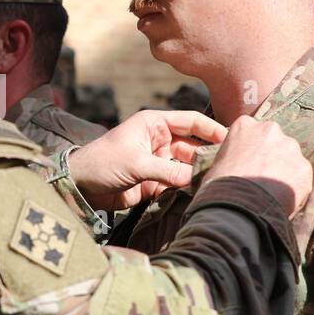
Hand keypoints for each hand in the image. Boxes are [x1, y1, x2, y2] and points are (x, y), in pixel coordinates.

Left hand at [67, 109, 226, 211]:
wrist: (80, 186)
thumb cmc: (102, 163)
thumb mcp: (136, 163)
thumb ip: (167, 171)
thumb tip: (195, 180)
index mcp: (155, 124)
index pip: (192, 121)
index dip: (213, 128)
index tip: (233, 139)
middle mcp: (160, 140)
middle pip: (194, 145)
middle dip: (210, 154)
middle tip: (231, 166)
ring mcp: (159, 162)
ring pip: (188, 166)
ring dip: (201, 174)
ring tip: (219, 182)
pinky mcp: (155, 182)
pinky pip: (179, 184)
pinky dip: (190, 189)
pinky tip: (202, 194)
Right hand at [202, 116, 311, 216]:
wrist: (238, 207)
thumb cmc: (219, 186)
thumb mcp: (216, 162)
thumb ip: (231, 155)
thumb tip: (234, 165)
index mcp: (244, 125)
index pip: (251, 132)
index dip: (250, 150)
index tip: (247, 163)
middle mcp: (270, 129)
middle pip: (274, 141)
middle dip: (271, 157)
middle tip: (261, 178)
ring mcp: (290, 147)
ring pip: (290, 158)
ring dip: (284, 171)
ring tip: (272, 192)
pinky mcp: (304, 167)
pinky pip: (301, 177)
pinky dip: (294, 187)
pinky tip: (282, 200)